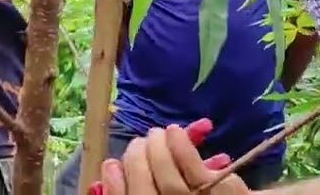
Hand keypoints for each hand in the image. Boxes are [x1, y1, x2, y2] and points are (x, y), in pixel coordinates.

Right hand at [96, 120, 248, 194]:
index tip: (110, 164)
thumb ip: (139, 188)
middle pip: (143, 193)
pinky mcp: (216, 194)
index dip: (113, 186)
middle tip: (140, 141)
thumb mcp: (169, 191)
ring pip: (168, 182)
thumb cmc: (206, 193)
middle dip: (136, 162)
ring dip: (158, 151)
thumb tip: (104, 179)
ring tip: (158, 134)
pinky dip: (181, 145)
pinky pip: (192, 168)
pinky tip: (177, 131)